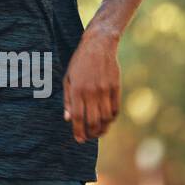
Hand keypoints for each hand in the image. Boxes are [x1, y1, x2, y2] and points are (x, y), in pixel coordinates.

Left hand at [62, 28, 120, 142]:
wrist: (99, 45)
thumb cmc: (80, 62)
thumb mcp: (68, 78)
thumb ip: (68, 99)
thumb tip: (67, 118)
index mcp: (77, 89)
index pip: (78, 117)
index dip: (78, 130)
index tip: (79, 139)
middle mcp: (91, 92)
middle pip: (93, 121)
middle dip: (90, 133)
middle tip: (88, 137)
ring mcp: (105, 90)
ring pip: (106, 118)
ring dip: (102, 129)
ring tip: (98, 132)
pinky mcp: (116, 88)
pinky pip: (115, 109)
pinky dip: (111, 119)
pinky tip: (107, 121)